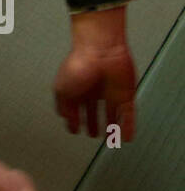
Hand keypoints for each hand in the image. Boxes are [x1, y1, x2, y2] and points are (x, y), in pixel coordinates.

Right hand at [55, 8, 135, 140]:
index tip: (74, 129)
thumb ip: (64, 108)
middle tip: (93, 133)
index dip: (74, 120)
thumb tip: (67, 120)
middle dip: (92, 123)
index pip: (74, 108)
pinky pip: (128, 114)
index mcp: (76, 88)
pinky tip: (125, 137)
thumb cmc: (79, 65)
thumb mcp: (61, 89)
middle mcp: (93, 91)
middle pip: (93, 111)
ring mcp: (110, 93)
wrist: (102, 51)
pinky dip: (127, 127)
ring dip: (110, 127)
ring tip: (110, 138)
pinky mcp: (125, 95)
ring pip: (111, 114)